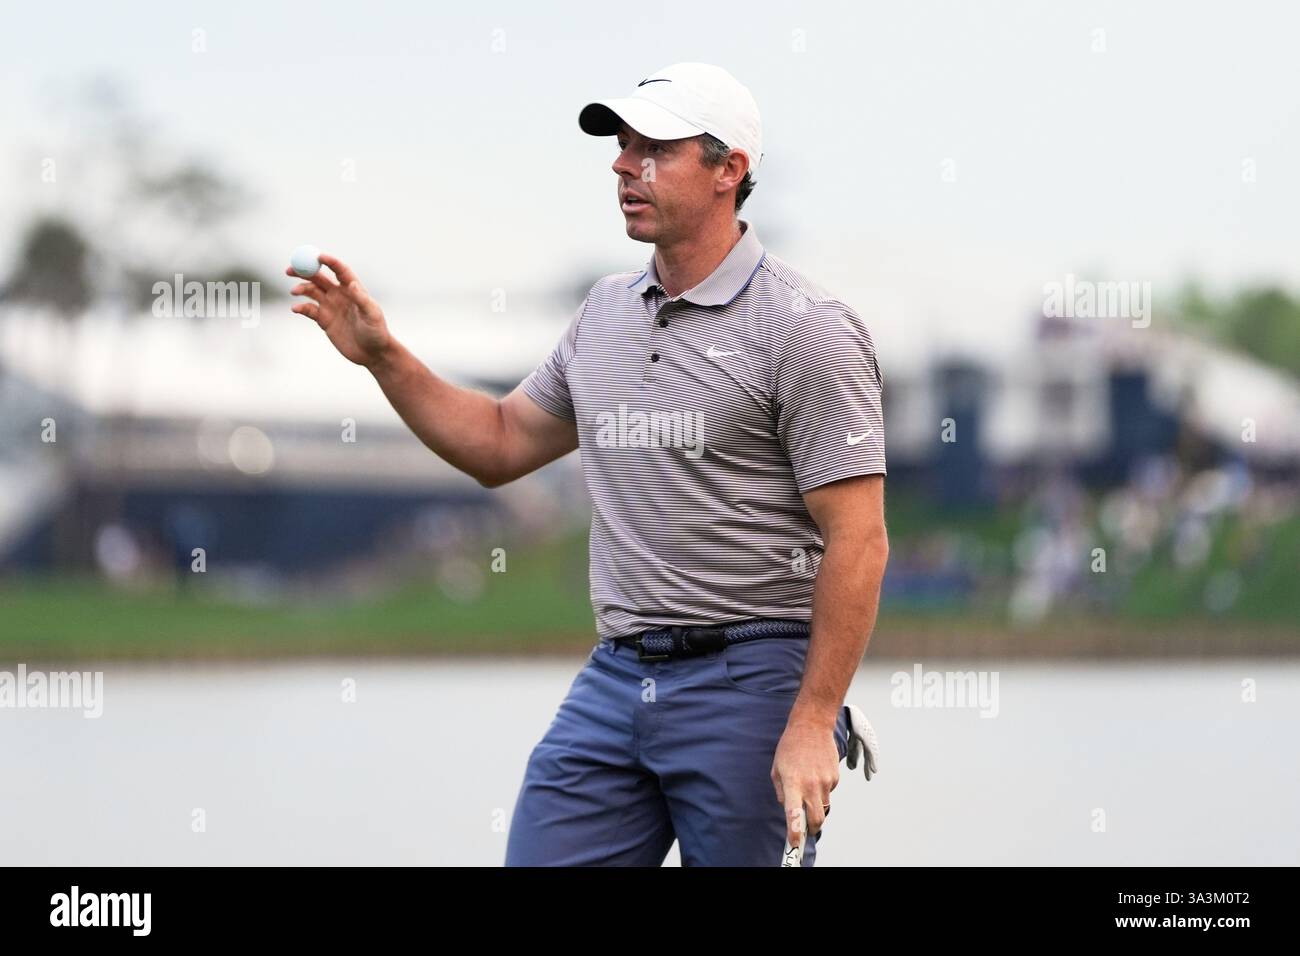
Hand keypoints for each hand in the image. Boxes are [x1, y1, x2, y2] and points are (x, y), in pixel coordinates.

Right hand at [287, 253, 392, 368]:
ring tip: (294, 292)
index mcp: (353, 289)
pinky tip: (296, 309)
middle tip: (290, 269)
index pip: (339, 270)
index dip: (328, 261)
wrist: (372, 354)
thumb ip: (361, 299)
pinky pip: (309, 310)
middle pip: (319, 277)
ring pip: (311, 291)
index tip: (317, 256)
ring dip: (301, 288)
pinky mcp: (324, 320)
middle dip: (304, 271)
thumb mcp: (371, 315)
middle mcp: (339, 295)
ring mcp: (330, 307)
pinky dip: (300, 307)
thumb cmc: (377, 332)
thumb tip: (352, 284)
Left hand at [771, 716, 839, 849]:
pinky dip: (822, 790)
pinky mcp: (835, 777)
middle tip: (806, 829)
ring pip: (824, 806)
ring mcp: (825, 781)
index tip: (794, 844)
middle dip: (811, 828)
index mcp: (793, 783)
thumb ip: (781, 791)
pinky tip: (816, 773)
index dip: (795, 833)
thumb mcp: (777, 769)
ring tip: (808, 785)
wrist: (812, 726)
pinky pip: (829, 792)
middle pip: (816, 819)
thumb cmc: (790, 747)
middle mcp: (811, 785)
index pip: (794, 814)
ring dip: (816, 805)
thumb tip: (788, 808)